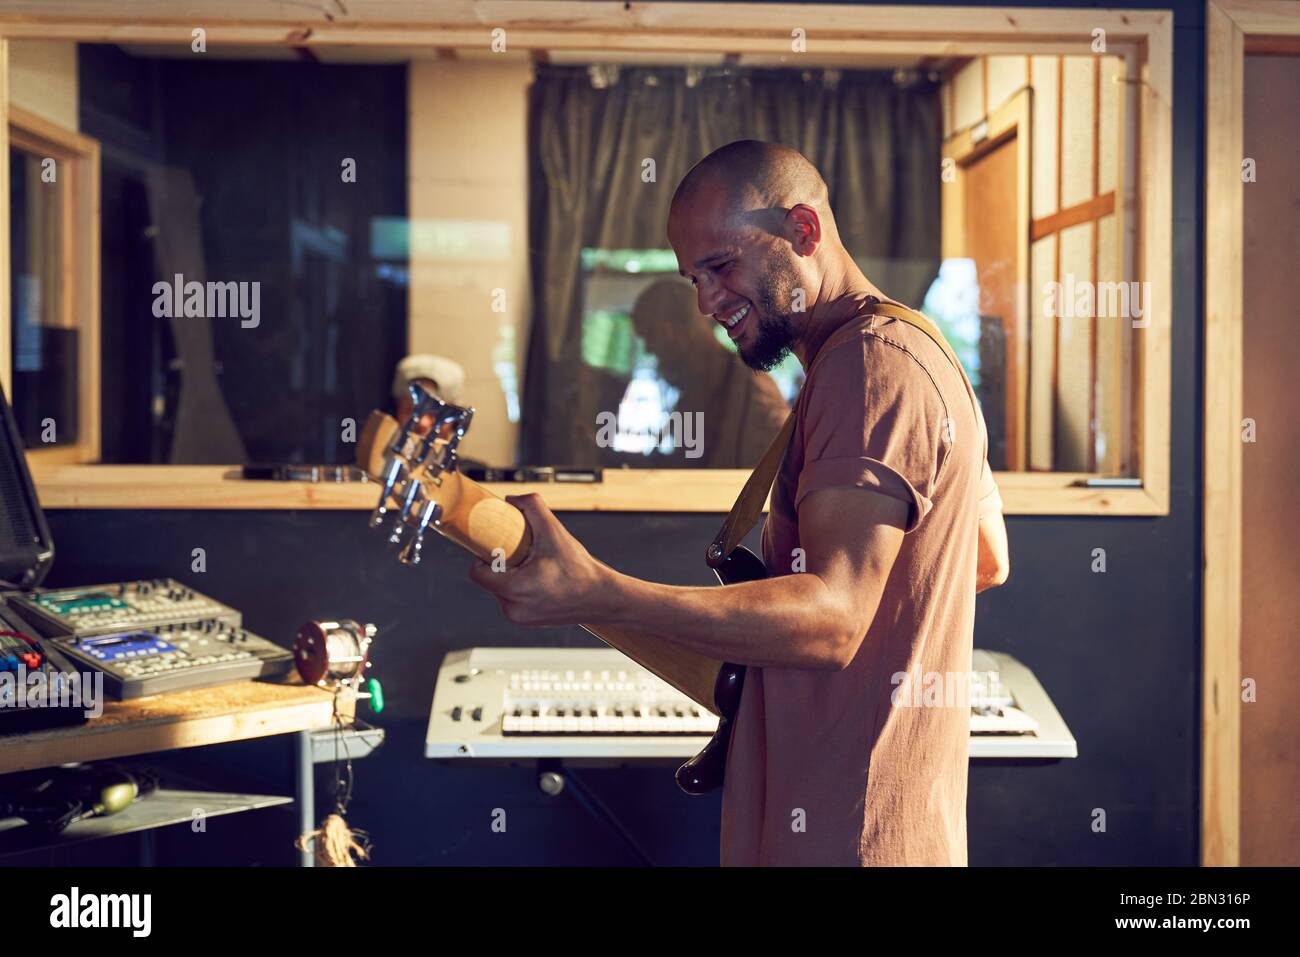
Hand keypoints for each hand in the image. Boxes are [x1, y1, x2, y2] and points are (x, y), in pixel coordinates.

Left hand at [468, 493, 613, 625]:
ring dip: (511, 577)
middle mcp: (512, 608)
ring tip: (534, 567)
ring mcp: (520, 618)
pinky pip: (514, 600)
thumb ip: (532, 507)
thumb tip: (512, 499)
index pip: (477, 572)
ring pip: (501, 591)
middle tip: (523, 554)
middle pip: (490, 580)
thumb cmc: (580, 569)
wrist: (603, 598)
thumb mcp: (555, 532)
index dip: (484, 555)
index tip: (499, 546)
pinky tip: (540, 580)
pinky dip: (522, 589)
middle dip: (502, 565)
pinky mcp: (528, 621)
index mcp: (513, 589)